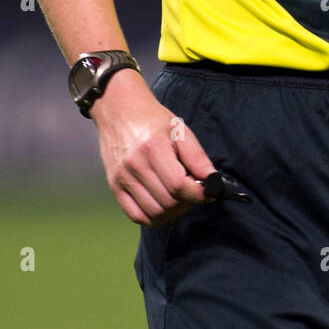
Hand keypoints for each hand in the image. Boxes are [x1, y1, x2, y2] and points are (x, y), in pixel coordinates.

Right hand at [89, 67, 217, 225]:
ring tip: (180, 198)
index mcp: (153, 147)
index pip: (178, 185)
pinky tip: (164, 205)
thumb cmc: (153, 120)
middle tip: (194, 191)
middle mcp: (134, 165)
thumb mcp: (180, 130)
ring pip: (154, 213)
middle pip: (168, 201)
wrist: (119, 111)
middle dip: (188, 202)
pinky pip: (136, 216)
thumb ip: (197, 157)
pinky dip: (154, 217)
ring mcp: (122, 178)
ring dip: (173, 212)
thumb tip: (213, 182)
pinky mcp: (115, 186)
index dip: (198, 193)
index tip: (209, 192)